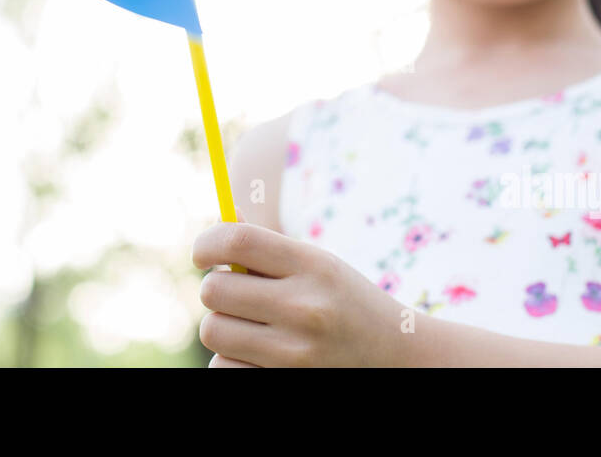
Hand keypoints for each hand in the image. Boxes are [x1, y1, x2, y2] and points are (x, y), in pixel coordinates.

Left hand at [192, 216, 408, 366]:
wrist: (397, 358)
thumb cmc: (345, 303)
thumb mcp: (319, 265)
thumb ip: (269, 247)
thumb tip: (224, 216)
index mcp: (312, 265)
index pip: (237, 241)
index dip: (206, 243)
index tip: (204, 254)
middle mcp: (305, 307)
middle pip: (214, 290)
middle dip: (218, 291)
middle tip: (238, 296)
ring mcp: (295, 353)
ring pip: (213, 332)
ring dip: (223, 328)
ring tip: (252, 327)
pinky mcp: (284, 383)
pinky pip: (222, 368)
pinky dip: (231, 361)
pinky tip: (258, 356)